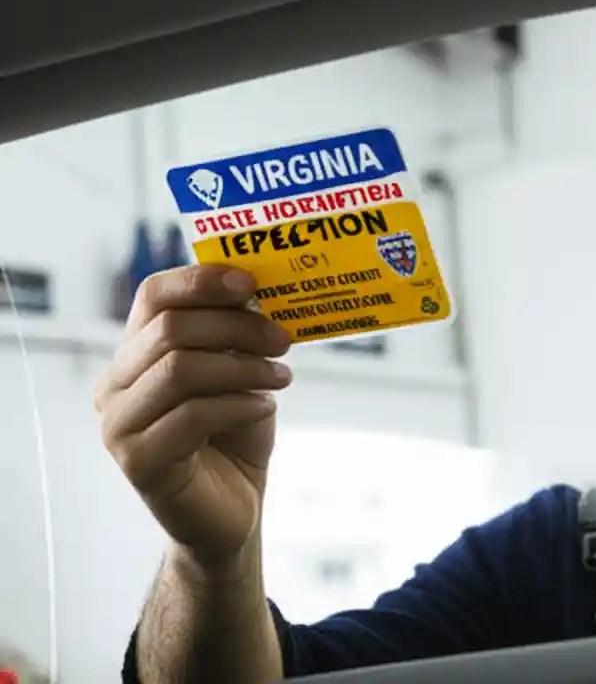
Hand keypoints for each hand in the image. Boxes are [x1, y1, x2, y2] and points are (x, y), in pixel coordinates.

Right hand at [94, 265, 292, 566]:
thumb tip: (257, 290)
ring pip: (180, 369)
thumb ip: (238, 336)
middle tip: (284, 338)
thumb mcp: (240, 375)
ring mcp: (118, 425)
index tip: (252, 283)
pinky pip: (192, 416)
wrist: (232, 511)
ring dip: (243, 367)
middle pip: (170, 329)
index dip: (201, 281)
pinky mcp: (137, 461)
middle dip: (236, 327)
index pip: (153, 296)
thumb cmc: (234, 437)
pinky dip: (239, 404)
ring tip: (283, 376)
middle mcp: (114, 386)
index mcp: (134, 355)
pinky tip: (265, 407)